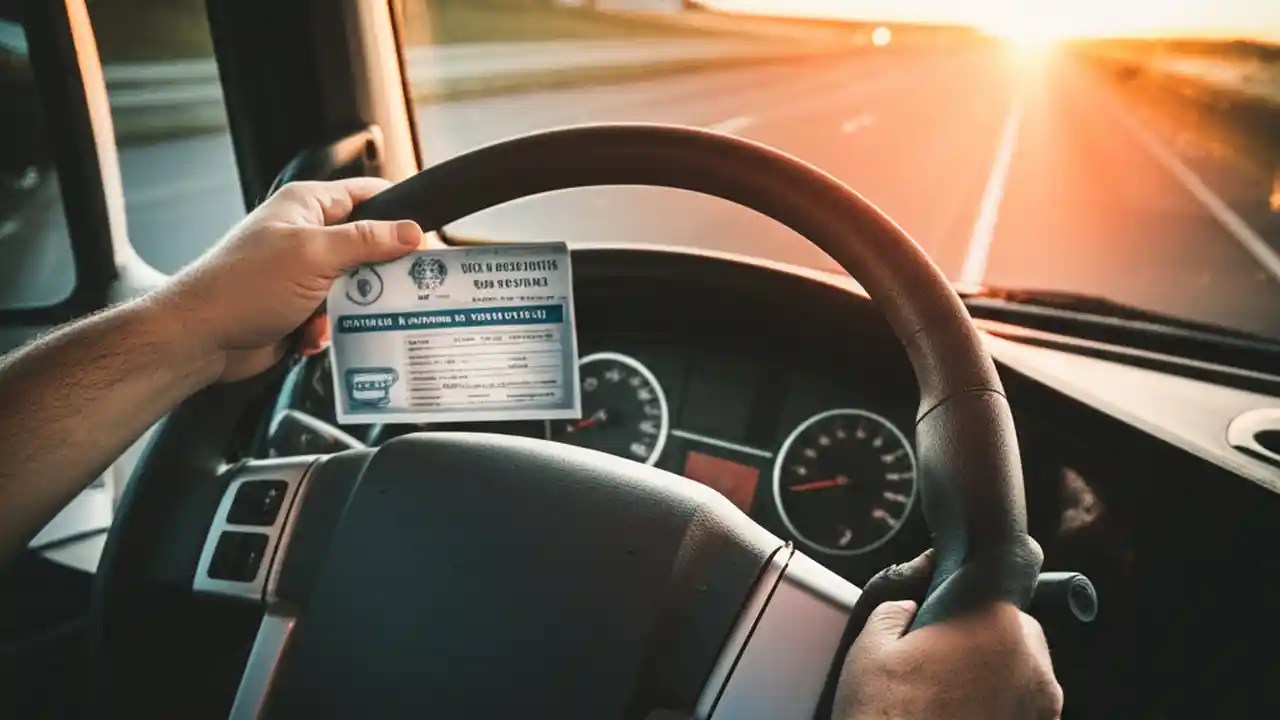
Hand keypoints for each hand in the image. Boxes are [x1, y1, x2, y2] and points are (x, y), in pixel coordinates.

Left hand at [155, 178, 422, 381]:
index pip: (366, 195)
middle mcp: (305, 236)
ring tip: (340, 317)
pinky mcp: (298, 308)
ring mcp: (301, 274)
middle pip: (367, 247)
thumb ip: (366, 240)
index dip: (397, 213)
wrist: (199, 339)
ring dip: (352, 308)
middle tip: (400, 287)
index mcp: (306, 207)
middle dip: (380, 272)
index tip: (424, 236)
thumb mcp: (314, 254)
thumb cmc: (242, 285)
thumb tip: (410, 231)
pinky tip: (311, 336)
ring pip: (355, 288)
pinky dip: (328, 330)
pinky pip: (334, 317)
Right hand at [833, 552, 1062, 719]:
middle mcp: (1030, 662)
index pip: (1002, 567)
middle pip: (1011, 621)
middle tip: (935, 649)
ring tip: (943, 690)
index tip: (958, 570)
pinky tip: (957, 712)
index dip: (978, 565)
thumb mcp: (871, 648)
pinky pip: (1022, 701)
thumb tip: (915, 603)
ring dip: (991, 667)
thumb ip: (898, 607)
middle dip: (979, 628)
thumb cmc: (885, 719)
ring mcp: (1040, 706)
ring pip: (1019, 664)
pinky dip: (997, 701)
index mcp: (991, 624)